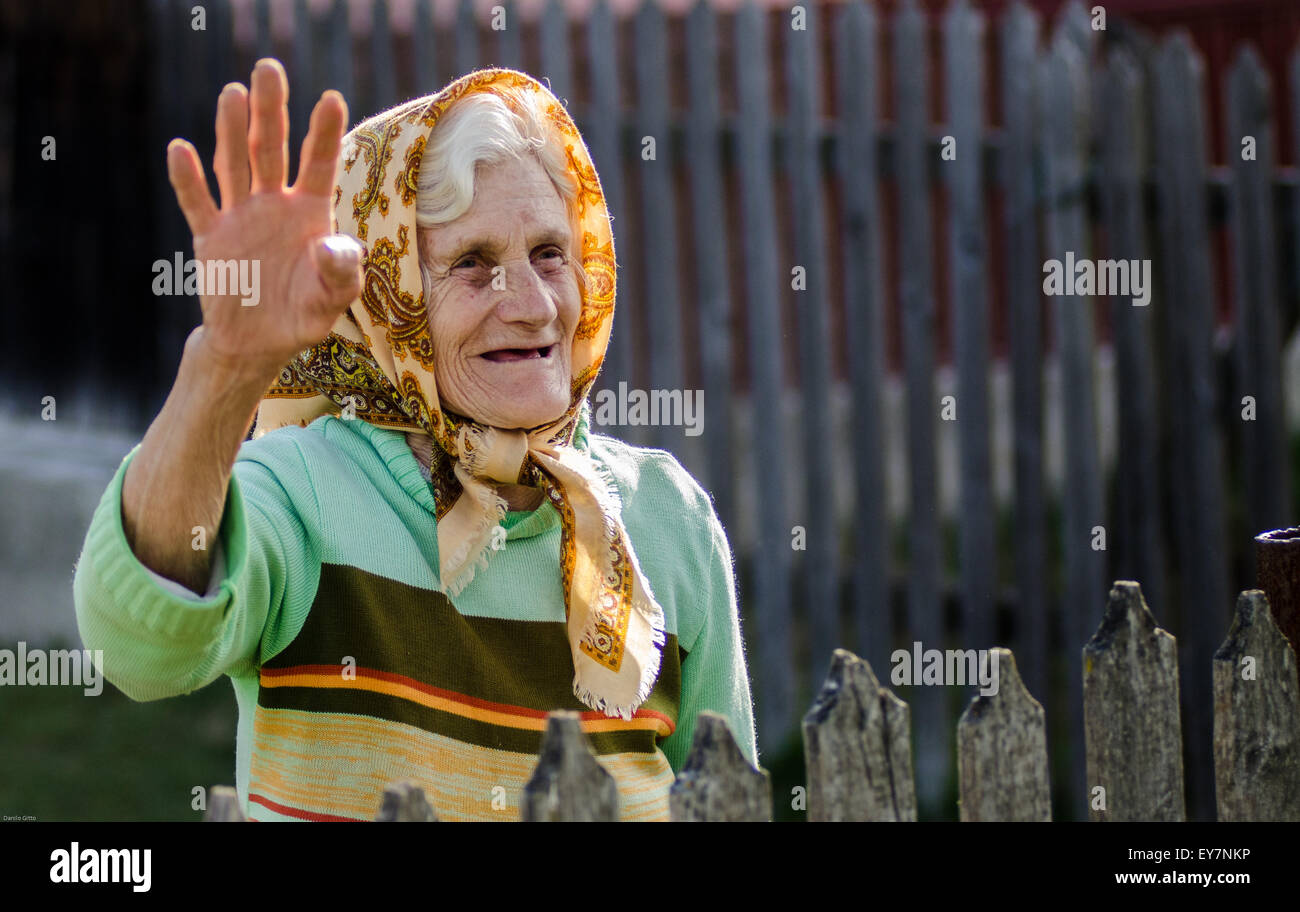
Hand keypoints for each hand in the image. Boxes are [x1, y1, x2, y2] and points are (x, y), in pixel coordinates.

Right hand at [166, 58, 362, 380]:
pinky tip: (181, 150)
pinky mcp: (210, 237)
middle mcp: (274, 205)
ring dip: (231, 131)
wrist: (257, 343)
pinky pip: (198, 203)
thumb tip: (332, 244)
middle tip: (268, 68)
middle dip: (270, 111)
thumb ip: (341, 274)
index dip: (323, 133)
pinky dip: (188, 179)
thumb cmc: (302, 315)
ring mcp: (240, 217)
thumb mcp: (331, 301)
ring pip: (235, 166)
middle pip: (272, 150)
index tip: (330, 97)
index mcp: (310, 213)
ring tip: (232, 93)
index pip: (319, 165)